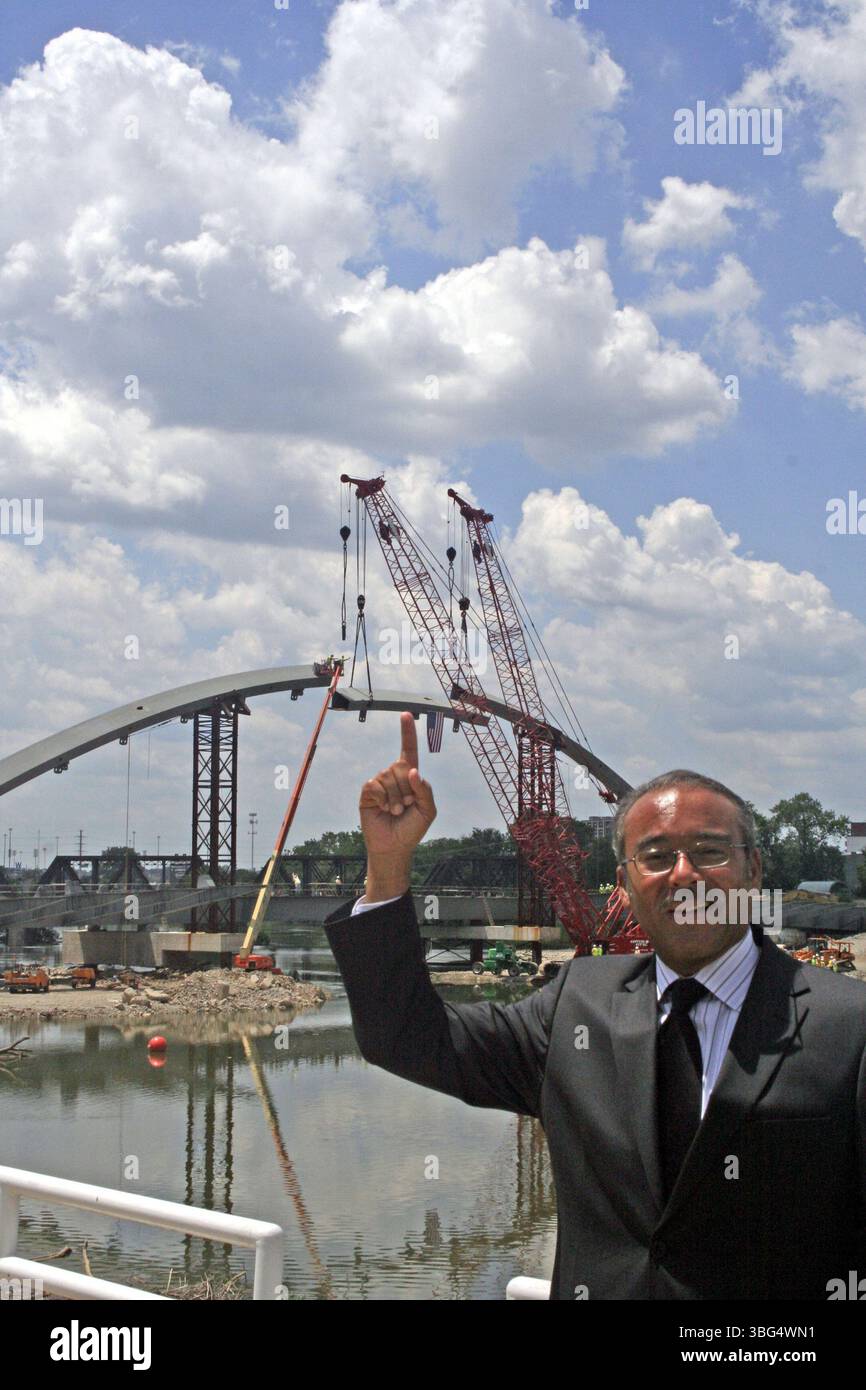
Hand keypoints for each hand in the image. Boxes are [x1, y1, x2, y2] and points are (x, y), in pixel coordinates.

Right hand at [359, 713, 436, 885]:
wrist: (393, 847)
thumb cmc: (412, 829)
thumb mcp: (428, 810)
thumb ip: (424, 790)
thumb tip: (412, 770)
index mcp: (411, 778)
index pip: (409, 751)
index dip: (407, 733)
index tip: (405, 714)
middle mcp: (394, 777)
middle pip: (400, 768)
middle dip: (406, 790)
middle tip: (406, 808)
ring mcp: (379, 784)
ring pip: (387, 777)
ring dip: (394, 799)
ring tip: (395, 812)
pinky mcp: (367, 793)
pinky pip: (374, 785)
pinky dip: (381, 798)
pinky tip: (382, 809)